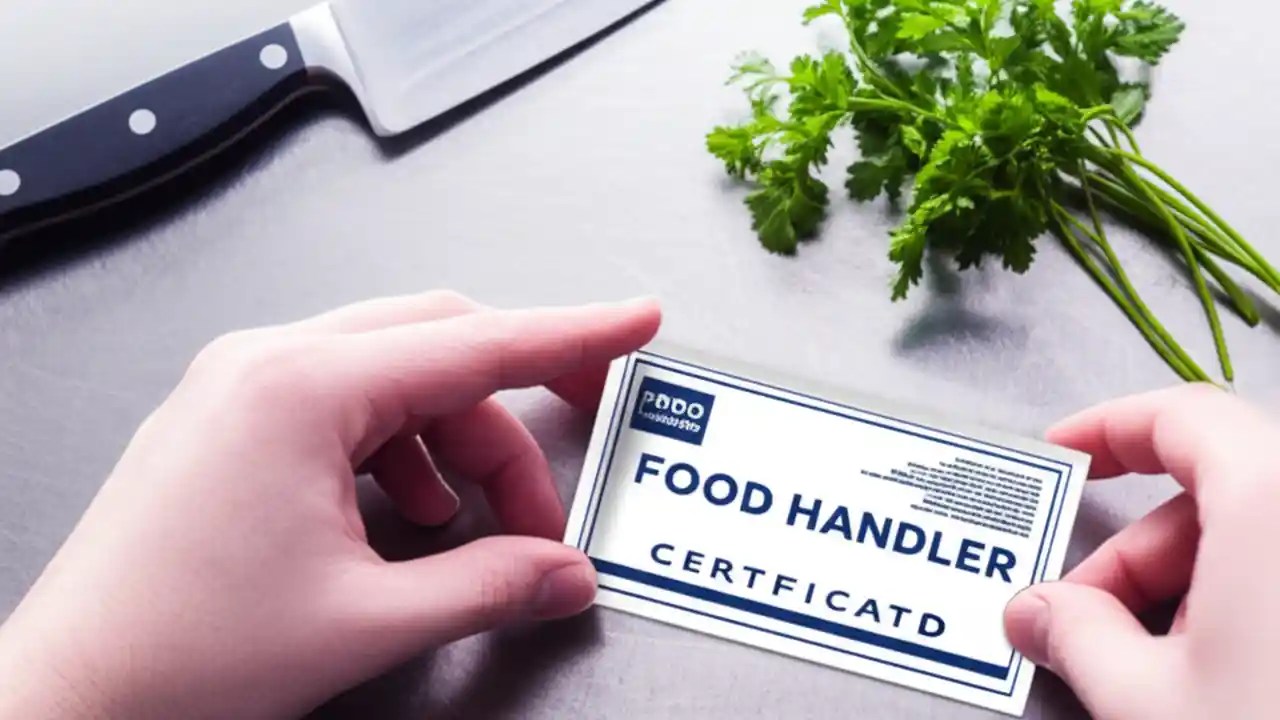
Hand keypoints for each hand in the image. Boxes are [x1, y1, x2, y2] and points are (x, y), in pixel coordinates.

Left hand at [0, 291, 661, 719]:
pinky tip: (413, 513)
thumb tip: (560, 573)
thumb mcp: (364, 622)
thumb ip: (487, 585)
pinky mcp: (233, 423)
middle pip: (440, 350)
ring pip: (397, 378)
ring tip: (481, 522)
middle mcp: (266, 367)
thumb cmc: (172, 655)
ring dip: (458, 442)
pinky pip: (350, 407)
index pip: (475, 344)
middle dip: (515, 406)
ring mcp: (242, 389)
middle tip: (569, 450)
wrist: (66, 697)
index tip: (631, 323)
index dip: (572, 336)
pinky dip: (405, 451)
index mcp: (299, 387)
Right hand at [1004, 384, 1279, 718]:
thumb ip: (1074, 634)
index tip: (1061, 459)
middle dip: (1139, 553)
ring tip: (1152, 672)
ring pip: (1262, 541)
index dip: (1108, 430)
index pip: (1183, 418)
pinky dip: (1252, 610)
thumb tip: (1035, 612)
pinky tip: (1223, 680)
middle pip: (1218, 491)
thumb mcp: (1147, 700)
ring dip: (1193, 592)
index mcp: (1276, 505)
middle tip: (1081, 617)